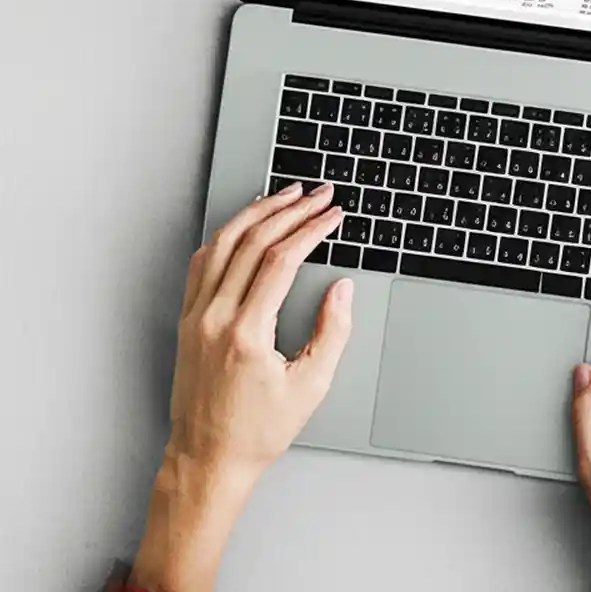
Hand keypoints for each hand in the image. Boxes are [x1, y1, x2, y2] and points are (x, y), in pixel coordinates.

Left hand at [131, 182, 351, 591]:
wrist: (208, 457)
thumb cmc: (258, 431)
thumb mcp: (311, 387)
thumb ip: (332, 333)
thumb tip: (341, 290)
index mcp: (247, 332)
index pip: (282, 260)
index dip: (312, 230)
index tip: (334, 216)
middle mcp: (215, 317)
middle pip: (253, 242)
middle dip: (290, 211)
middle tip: (318, 195)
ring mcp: (195, 316)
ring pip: (223, 244)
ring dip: (256, 214)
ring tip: (284, 196)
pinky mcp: (186, 321)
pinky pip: (202, 263)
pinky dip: (226, 236)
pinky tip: (244, 226)